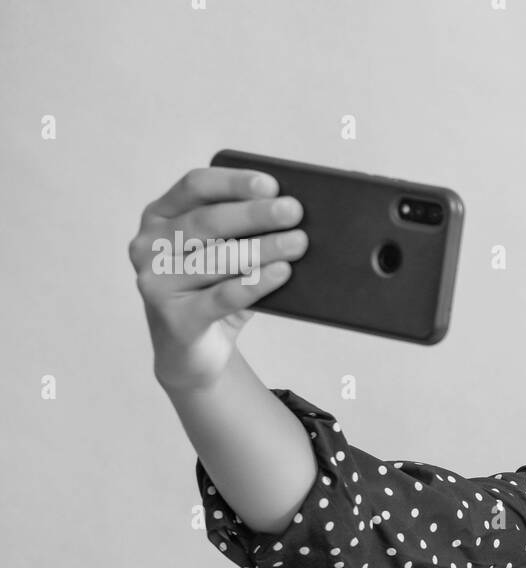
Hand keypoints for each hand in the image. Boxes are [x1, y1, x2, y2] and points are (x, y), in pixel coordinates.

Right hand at [129, 167, 307, 390]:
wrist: (194, 350)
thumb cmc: (215, 289)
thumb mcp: (225, 252)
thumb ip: (242, 230)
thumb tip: (291, 212)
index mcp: (160, 216)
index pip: (194, 186)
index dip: (233, 182)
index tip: (272, 184)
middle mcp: (149, 246)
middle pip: (207, 221)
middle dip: (254, 214)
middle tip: (294, 211)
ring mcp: (156, 283)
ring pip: (217, 259)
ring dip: (262, 248)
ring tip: (299, 242)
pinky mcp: (174, 318)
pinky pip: (223, 296)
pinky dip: (256, 283)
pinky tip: (283, 272)